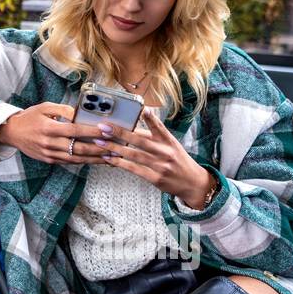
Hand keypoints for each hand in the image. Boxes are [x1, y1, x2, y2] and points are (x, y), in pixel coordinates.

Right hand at [0, 102, 115, 165]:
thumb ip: (64, 110)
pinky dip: (85, 162)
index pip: (76, 130)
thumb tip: (82, 114)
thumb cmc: (30, 117)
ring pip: (78, 159)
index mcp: (49, 128)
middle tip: (116, 147)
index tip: (108, 130)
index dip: (93, 131)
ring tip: (112, 157)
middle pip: (80, 148)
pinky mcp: (50, 161)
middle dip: (100, 148)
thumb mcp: (45, 107)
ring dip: (96, 159)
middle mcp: (50, 143)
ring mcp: (50, 154)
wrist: (11, 132)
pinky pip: (71, 162)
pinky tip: (97, 160)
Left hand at [100, 107, 214, 206]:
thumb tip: (132, 127)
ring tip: (99, 142)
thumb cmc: (178, 161)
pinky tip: (108, 158)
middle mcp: (165, 152)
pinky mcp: (155, 178)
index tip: (141, 109)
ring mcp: (160, 165)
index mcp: (169, 141)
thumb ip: (154, 137)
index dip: (150, 118)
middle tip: (104, 126)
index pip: (159, 127)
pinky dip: (120, 163)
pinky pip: (134, 169)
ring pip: (133, 154)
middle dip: (120, 132)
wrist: (193, 183)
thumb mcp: (171, 146)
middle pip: (140, 140)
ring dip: (114, 147)